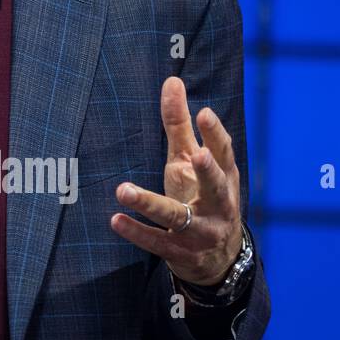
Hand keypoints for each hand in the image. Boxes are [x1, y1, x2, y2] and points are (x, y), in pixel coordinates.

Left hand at [110, 76, 243, 286]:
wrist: (217, 259)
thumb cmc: (201, 195)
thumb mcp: (190, 160)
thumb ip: (181, 124)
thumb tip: (171, 80)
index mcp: (223, 178)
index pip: (223, 153)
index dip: (215, 134)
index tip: (204, 112)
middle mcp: (217, 204)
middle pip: (215, 186)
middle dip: (208, 171)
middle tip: (198, 156)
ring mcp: (199, 230)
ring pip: (178, 216)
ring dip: (150, 203)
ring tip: (123, 190)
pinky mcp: (179, 251)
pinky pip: (156, 242)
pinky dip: (136, 231)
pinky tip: (116, 219)